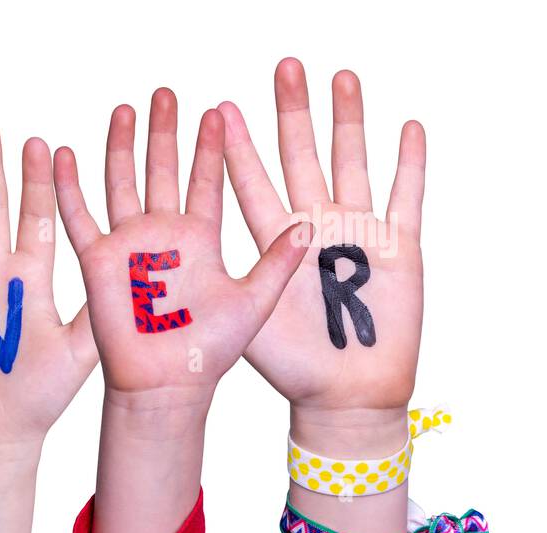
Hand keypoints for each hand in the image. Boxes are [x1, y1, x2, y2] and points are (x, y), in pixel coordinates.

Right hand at [54, 89, 310, 409]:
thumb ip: (278, 262)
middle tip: (165, 94)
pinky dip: (68, 188)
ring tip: (124, 110)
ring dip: (121, 146)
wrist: (167, 385)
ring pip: (121, 182)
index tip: (216, 111)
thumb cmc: (210, 352)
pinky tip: (62, 156)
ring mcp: (129, 245)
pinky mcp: (98, 262)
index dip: (210, 147)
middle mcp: (163, 235)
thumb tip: (309, 224)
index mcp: (201, 238)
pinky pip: (79, 218)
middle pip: (161, 170)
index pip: (206, 180)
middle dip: (163, 132)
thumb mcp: (256, 301)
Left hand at [220, 59, 424, 442]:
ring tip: (340, 78)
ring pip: (351, 162)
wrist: (342, 395)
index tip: (220, 109)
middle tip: (284, 68)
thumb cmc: (291, 365)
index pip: (248, 183)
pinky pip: (407, 196)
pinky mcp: (399, 248)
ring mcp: (356, 233)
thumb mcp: (252, 316)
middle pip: (301, 157)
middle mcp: (313, 227)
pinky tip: (408, 128)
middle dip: (291, 114)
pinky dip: (410, 164)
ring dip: (347, 121)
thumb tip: (191, 242)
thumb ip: (232, 274)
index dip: (236, 148)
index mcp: (273, 241)